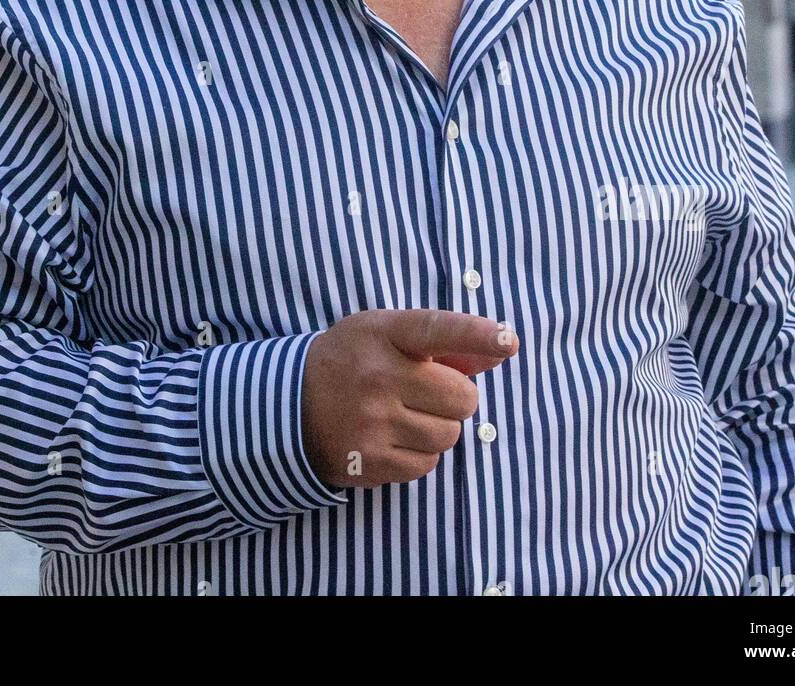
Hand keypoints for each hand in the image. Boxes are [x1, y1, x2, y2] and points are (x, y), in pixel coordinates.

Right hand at [301, 309, 518, 488]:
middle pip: (463, 398)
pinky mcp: (368, 461)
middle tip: (426, 392)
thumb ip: (443, 343)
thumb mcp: (386, 335)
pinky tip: (393, 438)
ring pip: (449, 435)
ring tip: (404, 415)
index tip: (509, 341)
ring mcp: (372, 422)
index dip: (477, 335)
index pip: (438, 329)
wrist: (286, 404)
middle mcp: (377, 376)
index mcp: (383, 334)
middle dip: (455, 397)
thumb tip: (501, 352)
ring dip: (438, 427)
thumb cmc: (351, 360)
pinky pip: (427, 464)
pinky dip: (420, 454)